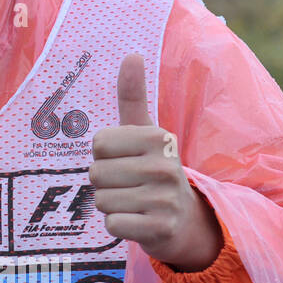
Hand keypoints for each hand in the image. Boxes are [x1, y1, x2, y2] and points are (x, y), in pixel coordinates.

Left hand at [89, 54, 222, 271]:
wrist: (186, 220)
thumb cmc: (154, 169)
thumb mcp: (145, 132)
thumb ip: (133, 96)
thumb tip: (132, 54)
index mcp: (157, 137)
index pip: (98, 144)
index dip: (104, 156)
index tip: (127, 160)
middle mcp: (164, 166)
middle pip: (95, 173)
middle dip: (106, 182)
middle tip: (131, 185)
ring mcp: (164, 199)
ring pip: (101, 200)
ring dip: (112, 204)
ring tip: (135, 202)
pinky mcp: (160, 229)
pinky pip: (111, 225)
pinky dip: (118, 226)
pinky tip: (138, 221)